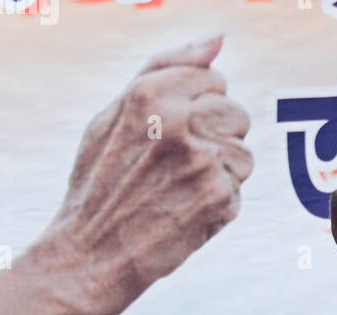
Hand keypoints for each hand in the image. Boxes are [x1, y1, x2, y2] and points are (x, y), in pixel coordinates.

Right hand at [41, 36, 253, 314]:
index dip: (199, 108)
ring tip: (180, 189)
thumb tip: (216, 41)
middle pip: (237, 114)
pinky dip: (219, 204)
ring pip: (244, 154)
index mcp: (150, 93)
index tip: (174, 132)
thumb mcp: (115, 113)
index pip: (214, 80)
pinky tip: (185, 211)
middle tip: (177, 166)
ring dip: (221, 173)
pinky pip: (239, 190)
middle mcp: (180, 121)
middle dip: (216, 138)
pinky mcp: (219, 197)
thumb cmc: (102, 182)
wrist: (92, 252)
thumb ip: (165, 70)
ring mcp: (203, 160)